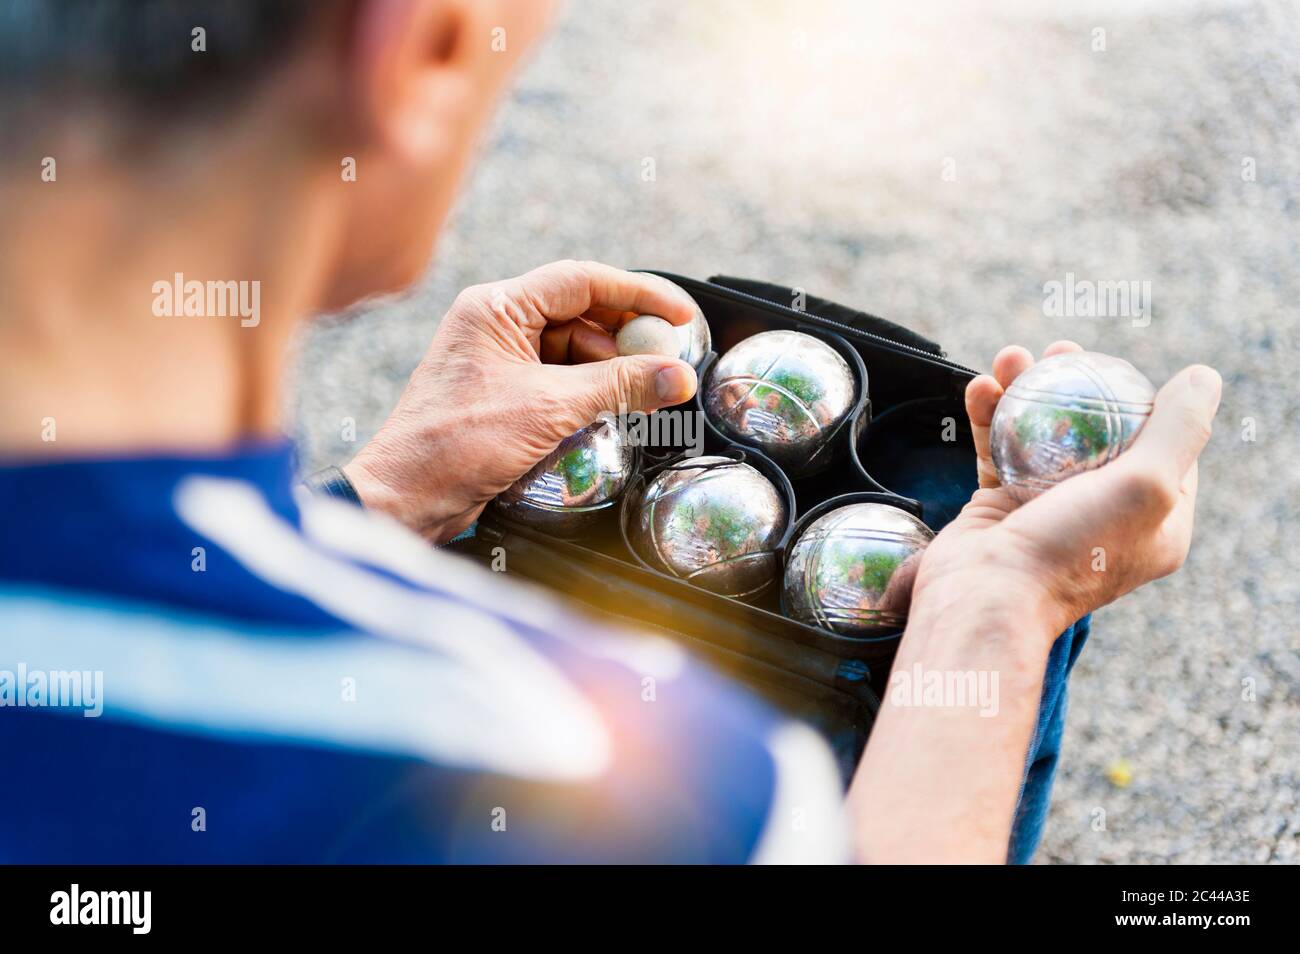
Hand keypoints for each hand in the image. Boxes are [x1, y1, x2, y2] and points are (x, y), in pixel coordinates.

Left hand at [344, 261, 700, 541]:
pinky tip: (609, 414)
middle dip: (626, 341)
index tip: (679, 313)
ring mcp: (498, 362)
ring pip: (573, 353)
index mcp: (496, 307)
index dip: (638, 294)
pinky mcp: (503, 396)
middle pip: (581, 316)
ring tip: (642, 396)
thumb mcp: (550, 409)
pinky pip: (559, 382)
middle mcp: (496, 326)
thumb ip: (619, 387)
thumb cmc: (454, 445)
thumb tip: (675, 375)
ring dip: (609, 373)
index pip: (582, 281)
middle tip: (667, 362)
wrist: (405, 498)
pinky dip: (588, 396)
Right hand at [911, 340, 1222, 640]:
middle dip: (1075, 384)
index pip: (1162, 448)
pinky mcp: (1001, 506)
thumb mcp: (1148, 486)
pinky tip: (979, 386)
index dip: (1142, 400)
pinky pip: (997, 450)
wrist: (986, 599)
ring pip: (1040, 434)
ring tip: (1010, 357)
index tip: (1114, 367)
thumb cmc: (1069, 551)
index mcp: (1153, 523)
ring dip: (1023, 391)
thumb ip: (1180, 429)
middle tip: (1060, 351)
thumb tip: (1204, 377)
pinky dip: (989, 417)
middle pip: (1095, 432)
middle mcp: (1103, 516)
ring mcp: (1049, 511)